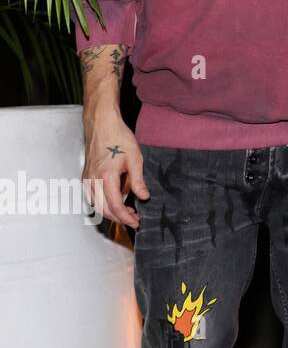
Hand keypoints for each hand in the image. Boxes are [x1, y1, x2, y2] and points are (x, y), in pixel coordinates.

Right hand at [81, 109, 148, 228]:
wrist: (101, 125)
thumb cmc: (118, 138)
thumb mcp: (135, 158)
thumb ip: (138, 180)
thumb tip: (143, 197)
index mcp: (106, 176)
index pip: (115, 205)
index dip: (126, 217)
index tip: (136, 222)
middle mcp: (92, 180)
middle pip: (103, 209)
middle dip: (119, 218)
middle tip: (134, 219)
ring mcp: (86, 179)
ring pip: (95, 205)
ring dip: (110, 212)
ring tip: (127, 212)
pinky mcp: (85, 177)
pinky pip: (91, 197)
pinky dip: (102, 204)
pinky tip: (113, 202)